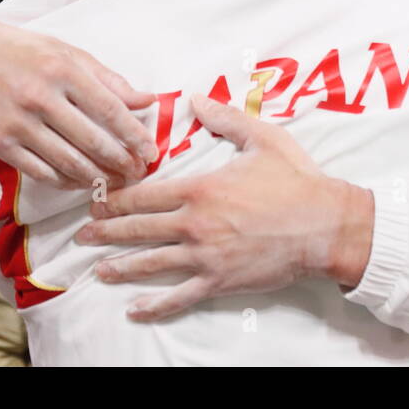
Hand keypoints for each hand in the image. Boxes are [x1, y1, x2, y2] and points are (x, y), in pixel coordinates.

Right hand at [0, 18, 157, 186]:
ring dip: (97, 177)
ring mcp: (16, 123)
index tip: (151, 152)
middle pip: (90, 140)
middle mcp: (38, 96)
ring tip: (116, 182)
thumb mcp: (70, 55)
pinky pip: (40, 172)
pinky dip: (66, 181)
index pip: (108, 109)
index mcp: (62, 70)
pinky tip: (83, 182)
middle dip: (120, 162)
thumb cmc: (28, 55)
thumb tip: (147, 100)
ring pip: (67, 162)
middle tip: (138, 174)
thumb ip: (109, 80)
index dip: (133, 135)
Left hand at [76, 95, 374, 320]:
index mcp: (200, 189)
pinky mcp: (219, 280)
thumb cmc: (295, 180)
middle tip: (83, 234)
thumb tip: (197, 98)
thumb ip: (225, 118)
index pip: (145, 194)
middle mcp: (195, 223)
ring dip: (120, 266)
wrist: (324, 224)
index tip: (96, 200)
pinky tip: (134, 309)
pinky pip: (179, 296)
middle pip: (138, 228)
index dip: (116, 198)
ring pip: (151, 263)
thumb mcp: (262, 138)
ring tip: (98, 270)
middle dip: (106, 231)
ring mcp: (205, 256)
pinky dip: (154, 305)